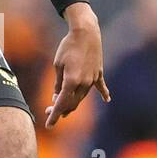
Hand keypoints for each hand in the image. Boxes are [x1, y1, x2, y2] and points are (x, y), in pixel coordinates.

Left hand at [45, 3, 110, 126]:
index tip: (48, 125)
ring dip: (73, 103)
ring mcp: (93, 79)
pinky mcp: (99, 73)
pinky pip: (101, 86)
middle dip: (61, 110)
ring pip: (82, 97)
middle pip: (72, 103)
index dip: (54, 115)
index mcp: (71, 81)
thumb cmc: (68, 47)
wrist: (85, 32)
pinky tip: (107, 99)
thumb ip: (58, 83)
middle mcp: (84, 83)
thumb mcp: (57, 65)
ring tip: (62, 106)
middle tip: (49, 110)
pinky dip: (103, 93)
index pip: (62, 103)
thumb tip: (58, 96)